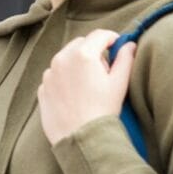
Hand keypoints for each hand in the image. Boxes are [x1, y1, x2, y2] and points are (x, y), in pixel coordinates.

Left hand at [36, 29, 135, 145]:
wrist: (81, 138)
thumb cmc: (103, 111)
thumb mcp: (119, 83)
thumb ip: (125, 59)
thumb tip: (129, 44)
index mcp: (83, 55)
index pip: (99, 35)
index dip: (111, 38)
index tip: (117, 46)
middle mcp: (62, 60)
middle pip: (80, 44)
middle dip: (93, 50)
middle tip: (104, 69)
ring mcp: (49, 74)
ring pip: (65, 59)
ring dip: (77, 63)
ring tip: (89, 84)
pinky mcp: (42, 88)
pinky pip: (55, 75)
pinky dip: (64, 78)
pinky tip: (75, 94)